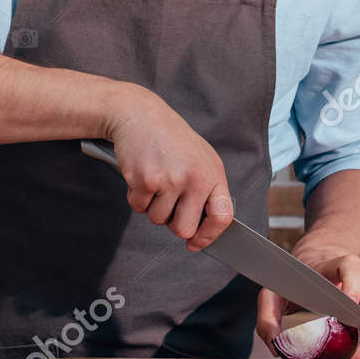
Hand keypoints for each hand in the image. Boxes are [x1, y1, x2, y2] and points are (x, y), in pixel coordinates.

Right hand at [105, 87, 232, 249]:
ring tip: (155, 180)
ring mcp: (170, 179)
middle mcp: (195, 178)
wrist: (140, 115)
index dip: (210, 236)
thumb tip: (203, 229)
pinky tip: (141, 175)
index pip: (223, 216)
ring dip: (152, 206)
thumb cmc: (172, 140)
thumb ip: (207, 191)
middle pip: (184, 229)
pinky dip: (136, 197)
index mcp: (213, 174)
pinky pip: (138, 207)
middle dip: (172, 224)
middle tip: (168, 204)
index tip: (196, 243)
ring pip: (158, 220)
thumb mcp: (201, 159)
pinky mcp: (145, 180)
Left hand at [256, 244, 359, 358]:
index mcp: (331, 265)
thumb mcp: (273, 292)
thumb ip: (268, 317)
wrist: (313, 263)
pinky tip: (354, 357)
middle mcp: (355, 276)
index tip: (349, 301)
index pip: (350, 264)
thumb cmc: (295, 279)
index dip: (353, 281)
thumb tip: (277, 347)